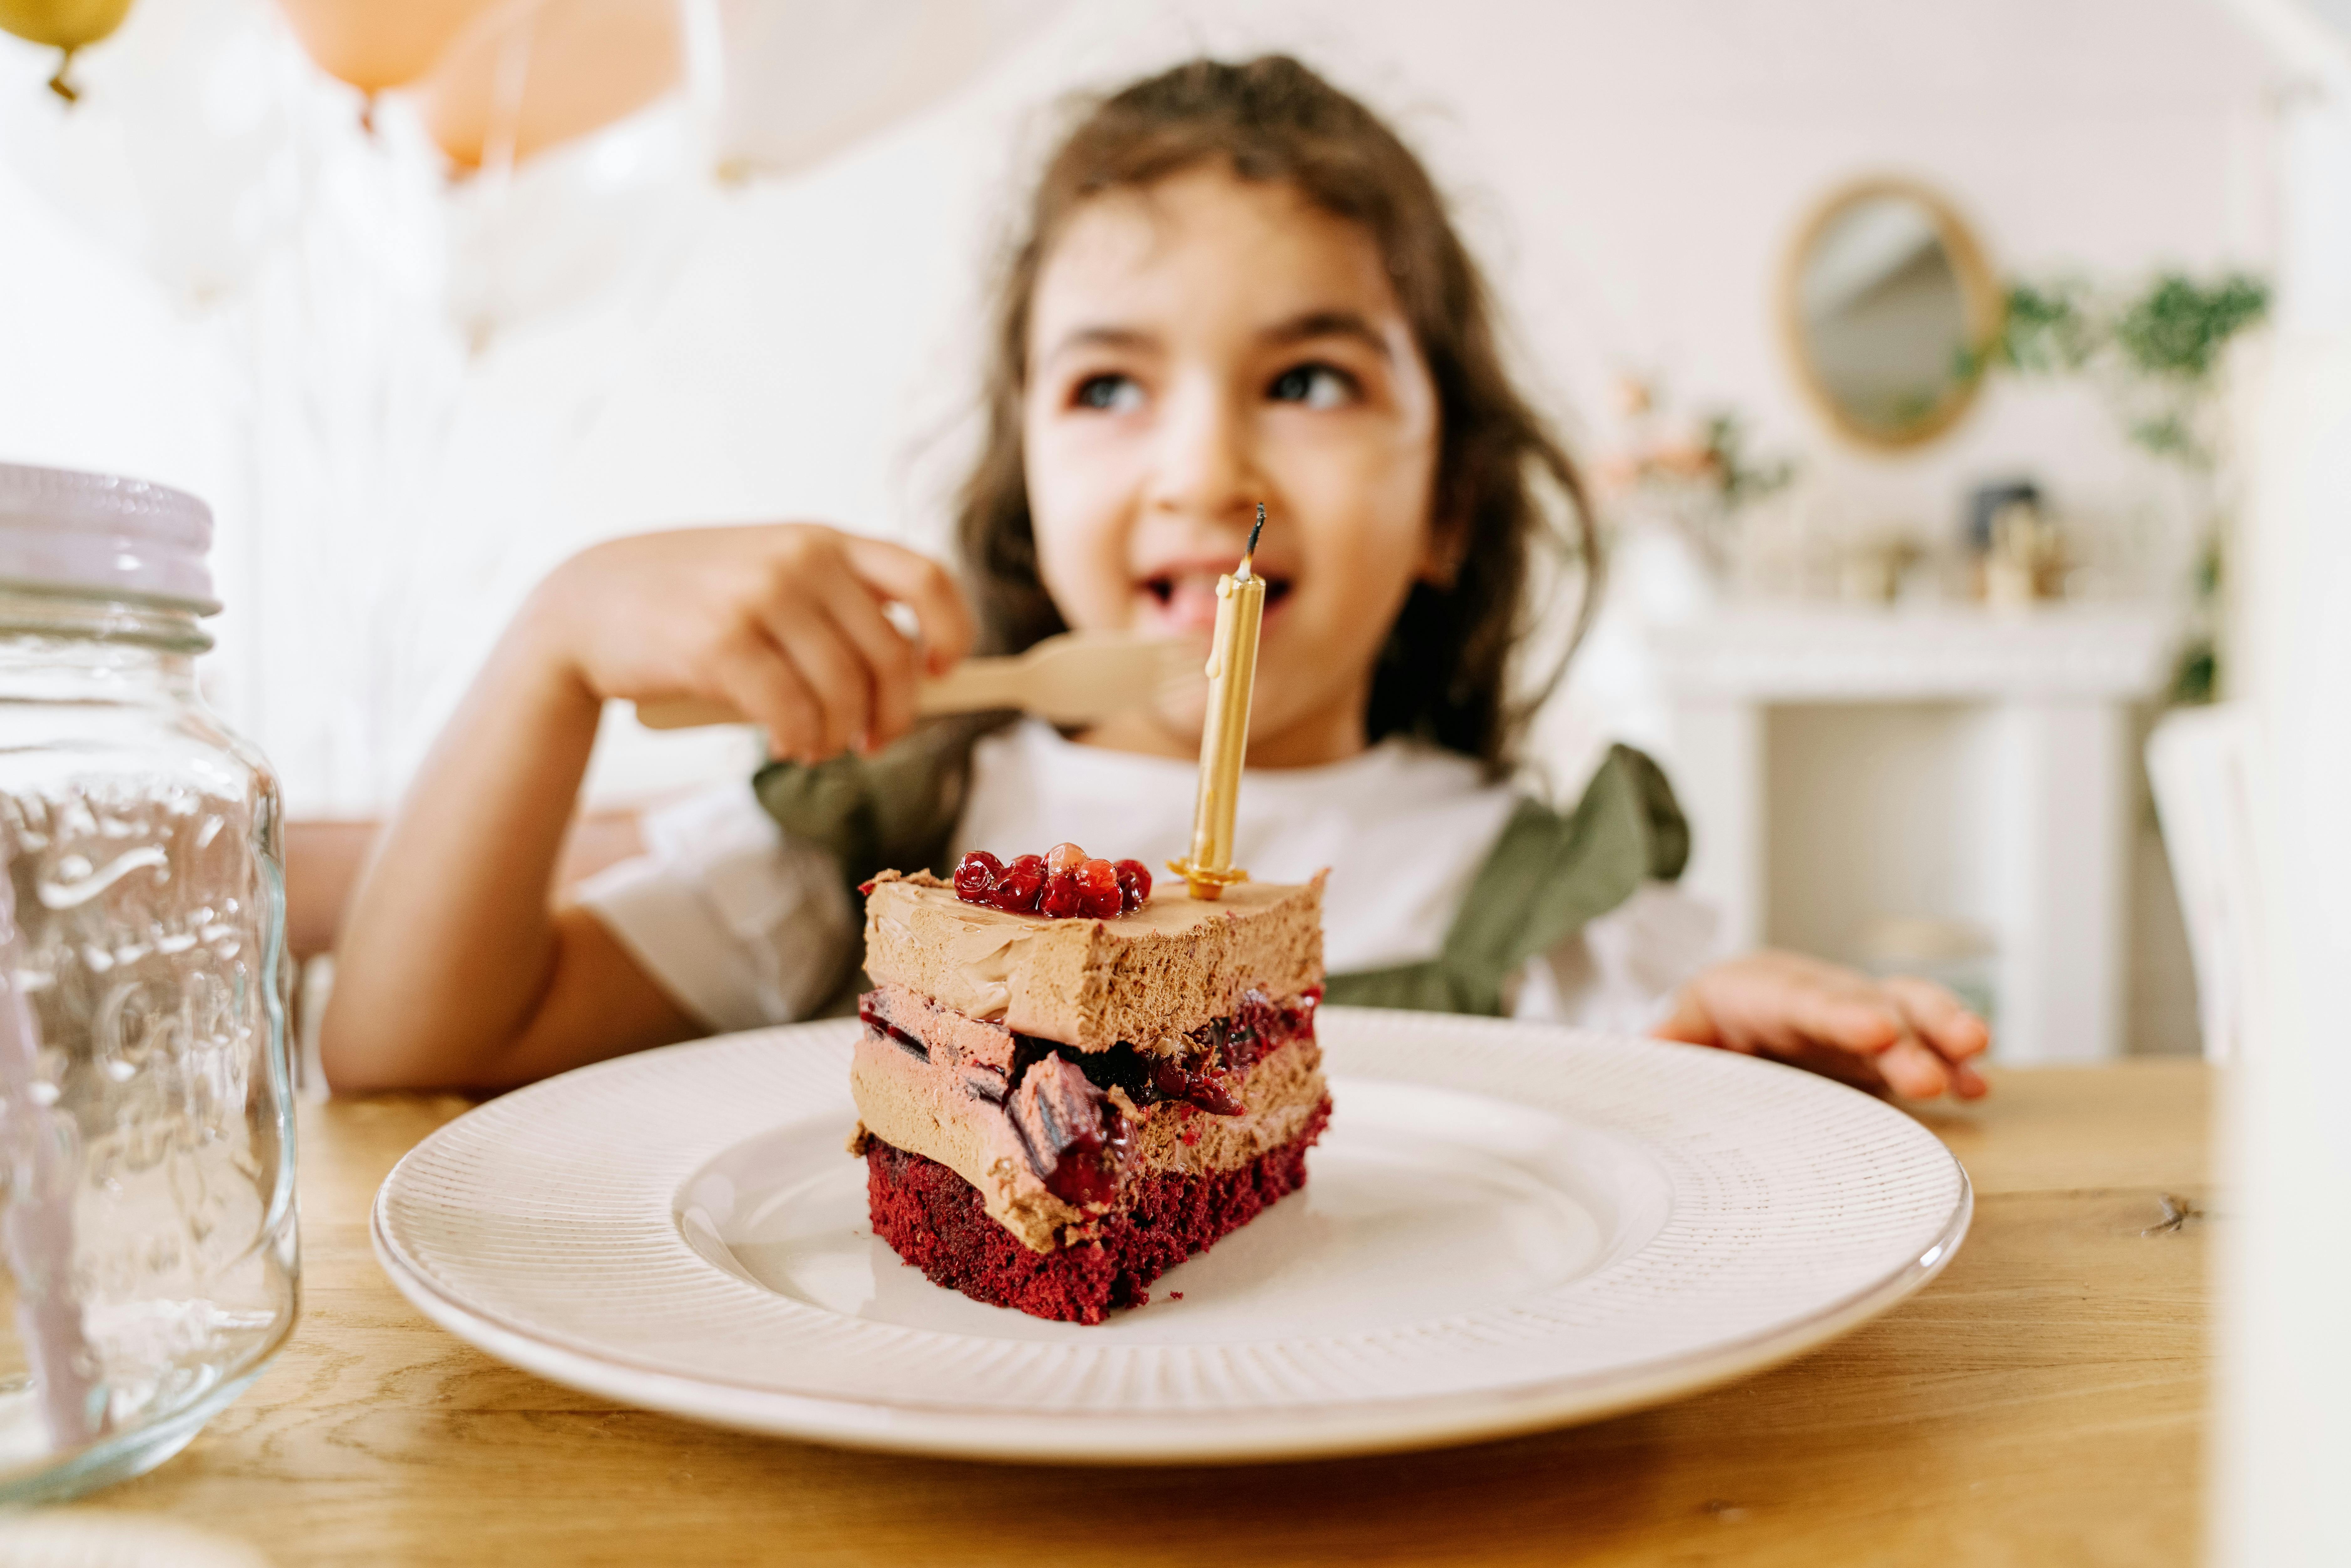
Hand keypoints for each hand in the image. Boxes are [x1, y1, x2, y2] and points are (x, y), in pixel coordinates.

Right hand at [525, 524, 974, 761]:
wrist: (586, 605)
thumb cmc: (689, 602)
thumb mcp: (768, 575)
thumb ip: (832, 606)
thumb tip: (912, 671)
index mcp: (821, 540)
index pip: (925, 576)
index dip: (950, 630)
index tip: (940, 670)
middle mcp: (799, 559)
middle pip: (891, 654)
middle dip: (894, 713)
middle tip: (873, 741)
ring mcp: (760, 598)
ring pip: (845, 693)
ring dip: (841, 737)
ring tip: (820, 746)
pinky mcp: (722, 643)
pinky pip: (794, 715)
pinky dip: (801, 743)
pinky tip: (786, 746)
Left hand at [1653, 950, 1989, 1100]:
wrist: (1746, 1001)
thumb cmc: (1717, 1013)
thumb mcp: (1687, 1018)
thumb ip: (1672, 1036)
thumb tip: (1646, 1048)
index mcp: (1772, 991)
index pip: (1808, 1000)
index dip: (1844, 1013)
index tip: (1877, 1029)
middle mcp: (1828, 999)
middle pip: (1873, 1007)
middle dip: (1910, 1034)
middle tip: (1935, 1067)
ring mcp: (1865, 1021)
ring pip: (1914, 1017)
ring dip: (1945, 1038)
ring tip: (1975, 1064)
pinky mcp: (1887, 1050)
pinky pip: (1928, 1050)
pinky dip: (1955, 1065)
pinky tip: (1976, 1086)